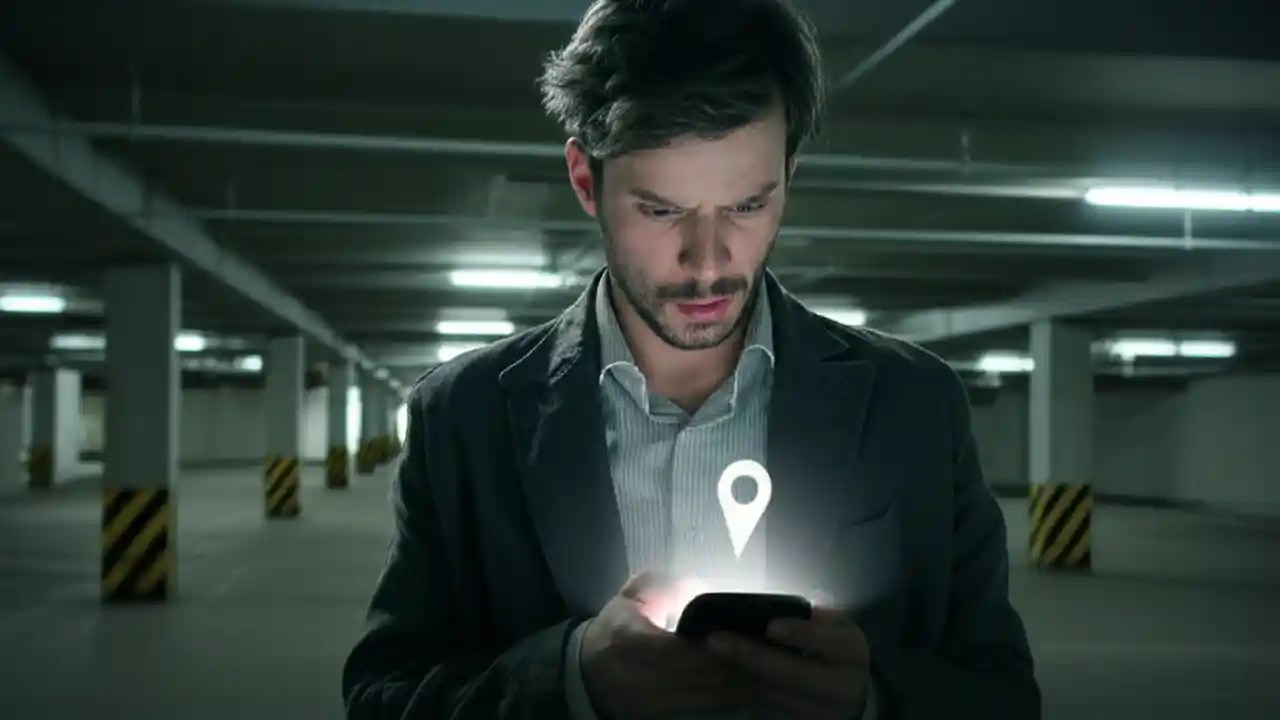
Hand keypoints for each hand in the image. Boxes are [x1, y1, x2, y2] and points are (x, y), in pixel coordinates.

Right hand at [580, 571, 754, 719]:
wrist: (586, 671)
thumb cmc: (617, 625)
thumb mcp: (635, 594)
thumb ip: (667, 587)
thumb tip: (704, 588)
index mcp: (629, 642)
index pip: (676, 651)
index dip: (711, 647)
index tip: (740, 634)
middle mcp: (640, 678)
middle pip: (698, 678)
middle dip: (735, 667)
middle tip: (770, 652)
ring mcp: (651, 703)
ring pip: (706, 698)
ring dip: (739, 685)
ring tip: (770, 669)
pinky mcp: (660, 718)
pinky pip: (704, 708)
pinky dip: (729, 697)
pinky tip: (752, 686)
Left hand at [706, 605, 870, 718]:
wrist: (852, 693)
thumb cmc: (835, 647)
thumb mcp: (834, 626)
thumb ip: (814, 616)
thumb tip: (784, 607)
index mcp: (851, 651)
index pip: (829, 642)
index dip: (801, 634)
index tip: (772, 626)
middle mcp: (840, 687)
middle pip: (794, 675)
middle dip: (754, 657)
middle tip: (716, 641)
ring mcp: (819, 711)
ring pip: (775, 695)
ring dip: (738, 675)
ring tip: (709, 655)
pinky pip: (765, 706)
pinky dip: (739, 690)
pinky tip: (716, 673)